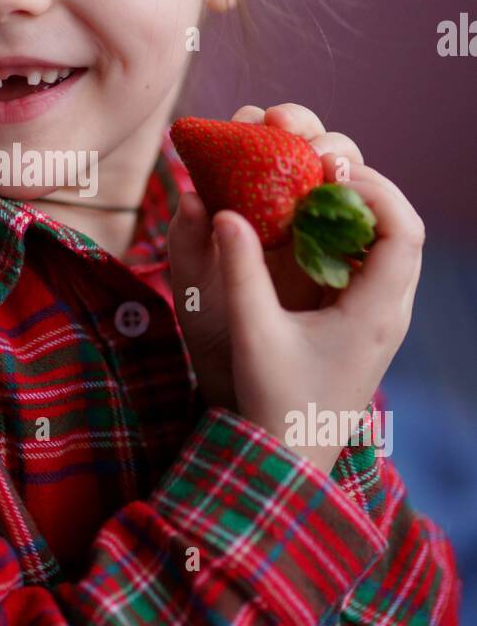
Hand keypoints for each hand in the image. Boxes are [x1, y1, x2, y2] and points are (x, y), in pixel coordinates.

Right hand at [167, 105, 422, 472]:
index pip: (401, 229)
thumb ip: (240, 272)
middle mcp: (387, 308)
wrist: (287, 461)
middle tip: (311, 164)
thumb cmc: (274, 405)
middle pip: (396, 226)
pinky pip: (360, 262)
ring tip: (301, 186)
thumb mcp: (252, 335)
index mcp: (375, 311)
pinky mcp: (359, 320)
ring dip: (346, 209)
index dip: (373, 187)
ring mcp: (378, 315)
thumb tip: (223, 209)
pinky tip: (295, 227)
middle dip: (357, 187)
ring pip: (381, 242)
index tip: (325, 168)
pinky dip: (334, 235)